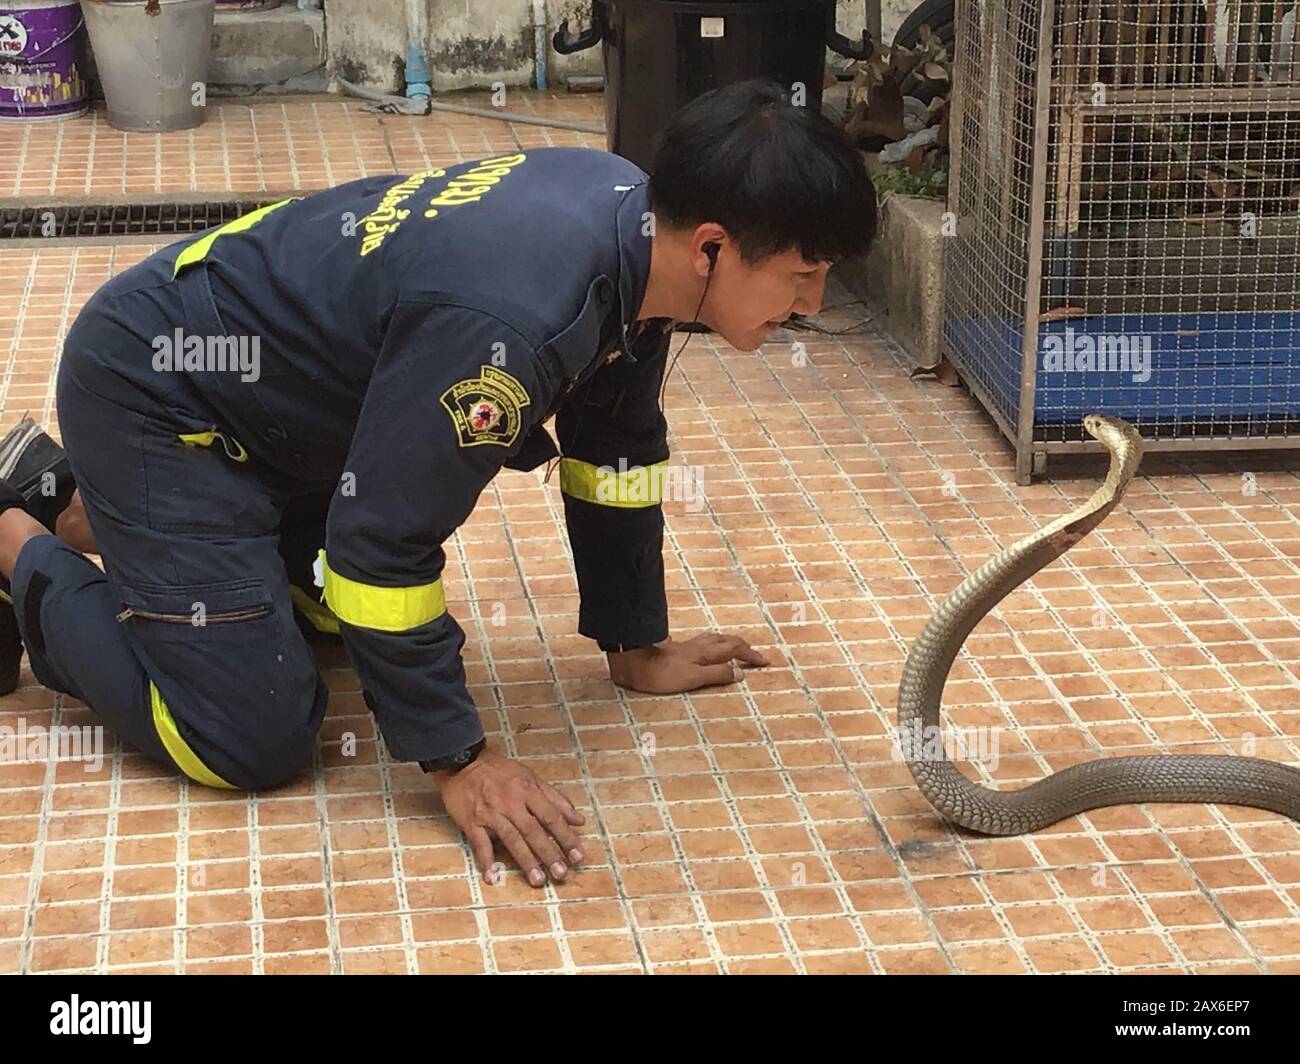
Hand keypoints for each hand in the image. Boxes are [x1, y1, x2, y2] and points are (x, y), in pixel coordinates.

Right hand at [435, 748, 586, 887]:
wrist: (462, 761)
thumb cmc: (499, 770)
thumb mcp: (531, 777)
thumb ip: (556, 799)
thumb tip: (579, 820)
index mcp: (528, 790)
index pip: (552, 817)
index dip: (566, 837)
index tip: (578, 857)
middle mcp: (511, 803)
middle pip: (534, 831)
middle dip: (549, 854)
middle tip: (562, 874)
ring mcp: (491, 814)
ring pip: (512, 840)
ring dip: (525, 861)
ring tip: (538, 881)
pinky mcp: (472, 822)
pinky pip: (480, 844)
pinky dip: (486, 861)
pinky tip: (492, 877)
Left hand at [607, 633, 769, 693]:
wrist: (632, 662)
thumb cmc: (662, 673)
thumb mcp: (693, 678)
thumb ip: (717, 675)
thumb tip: (740, 673)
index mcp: (705, 652)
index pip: (734, 649)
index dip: (751, 655)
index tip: (765, 662)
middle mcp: (697, 646)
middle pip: (725, 640)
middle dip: (742, 645)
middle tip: (753, 654)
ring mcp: (685, 646)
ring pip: (712, 639)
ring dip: (726, 642)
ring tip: (732, 648)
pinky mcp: (673, 649)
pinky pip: (700, 643)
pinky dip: (710, 645)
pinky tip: (702, 649)